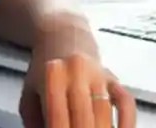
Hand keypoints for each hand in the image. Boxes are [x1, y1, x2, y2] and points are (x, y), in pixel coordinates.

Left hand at [17, 13, 135, 127]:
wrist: (63, 35)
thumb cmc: (44, 71)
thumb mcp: (29, 93)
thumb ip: (33, 121)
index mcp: (52, 77)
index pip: (56, 117)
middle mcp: (77, 73)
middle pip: (82, 117)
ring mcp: (99, 75)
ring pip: (104, 111)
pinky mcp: (114, 79)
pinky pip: (126, 102)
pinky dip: (127, 121)